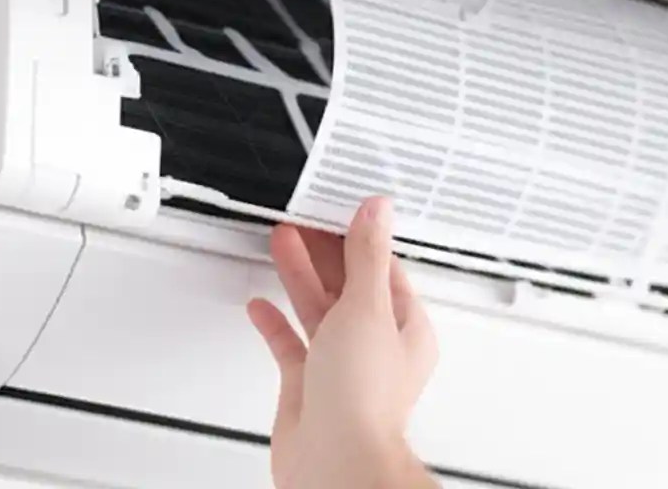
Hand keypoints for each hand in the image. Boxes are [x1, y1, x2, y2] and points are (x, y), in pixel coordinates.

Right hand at [247, 197, 439, 488]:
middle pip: (349, 285)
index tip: (340, 210)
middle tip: (304, 219)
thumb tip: (377, 212)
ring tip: (282, 240)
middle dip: (326, 250)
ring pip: (319, 309)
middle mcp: (377, 347)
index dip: (361, 237)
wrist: (335, 458)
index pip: (384, 269)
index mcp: (405, 327)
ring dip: (300, 274)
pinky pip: (291, 344)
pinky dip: (275, 322)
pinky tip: (261, 304)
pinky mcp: (309, 386)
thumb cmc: (364, 398)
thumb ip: (367, 257)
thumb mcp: (368, 308)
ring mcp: (342, 366)